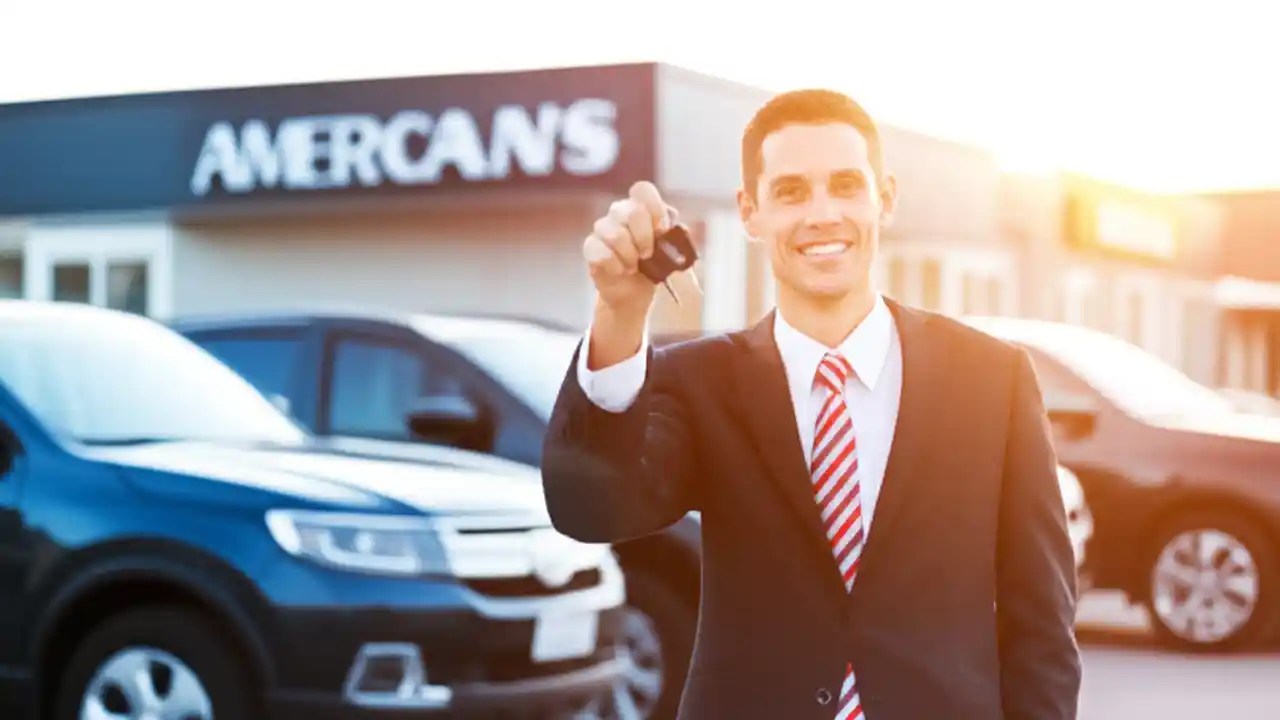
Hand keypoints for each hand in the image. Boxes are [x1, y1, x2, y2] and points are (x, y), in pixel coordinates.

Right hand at [583, 181, 673, 318]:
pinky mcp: (590, 247)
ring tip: (634, 267)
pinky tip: (620, 271)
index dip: (655, 209)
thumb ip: (676, 236)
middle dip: (645, 238)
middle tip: (648, 255)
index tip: (662, 231)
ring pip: (615, 234)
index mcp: (642, 207)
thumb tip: (674, 230)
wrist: (635, 292)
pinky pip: (600, 253)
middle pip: (632, 212)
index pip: (642, 190)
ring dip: (630, 256)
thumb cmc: (654, 266)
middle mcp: (620, 212)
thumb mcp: (672, 250)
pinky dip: (615, 266)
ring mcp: (603, 228)